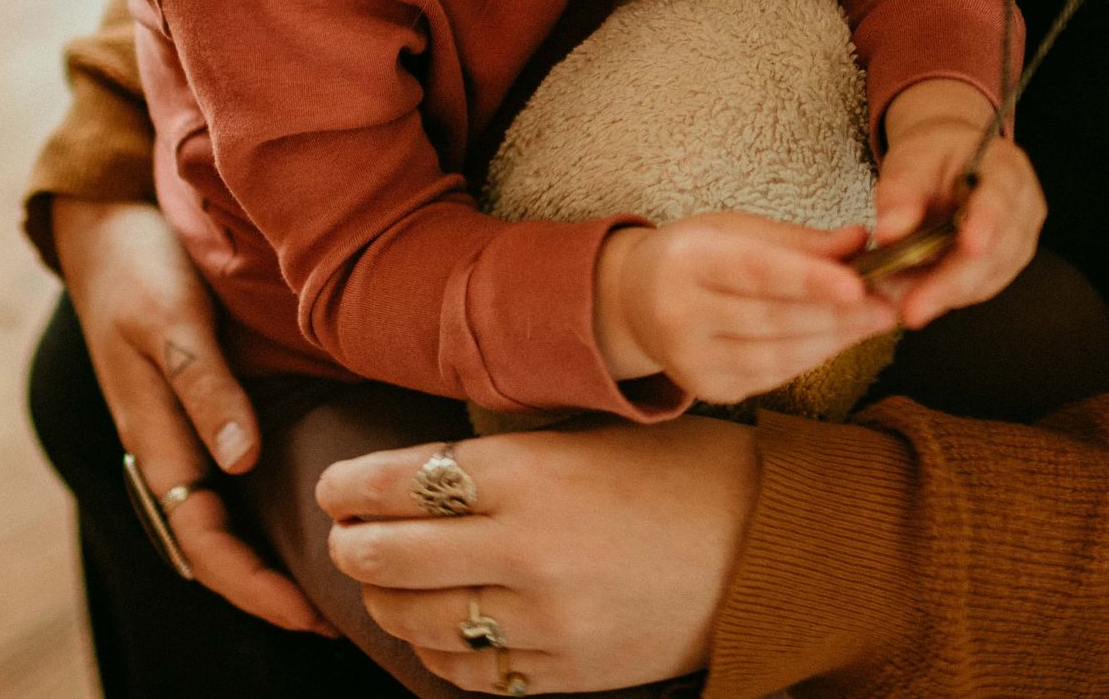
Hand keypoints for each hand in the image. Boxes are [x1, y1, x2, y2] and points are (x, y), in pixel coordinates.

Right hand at [51, 196, 336, 634]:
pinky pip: (227, 481)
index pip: (202, 539)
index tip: (309, 610)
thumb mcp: (170, 318)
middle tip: (339, 618)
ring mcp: (179, 431)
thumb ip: (204, 387)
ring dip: (267, 558)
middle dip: (267, 589)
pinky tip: (308, 511)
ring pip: (221, 520)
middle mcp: (167, 446)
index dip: (252, 583)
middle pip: (214, 545)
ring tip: (333, 580)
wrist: (104, 223)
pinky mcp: (196, 407)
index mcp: (154, 435)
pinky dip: (263, 512)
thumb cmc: (139, 267)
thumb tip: (239, 464)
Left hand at [317, 416, 756, 691]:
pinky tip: (435, 628)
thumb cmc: (685, 472)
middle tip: (344, 534)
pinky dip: (438, 651)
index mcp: (534, 473)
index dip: (353, 487)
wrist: (772, 548)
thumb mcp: (595, 435)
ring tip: (380, 581)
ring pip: (417, 621)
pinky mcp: (563, 673)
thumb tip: (420, 470)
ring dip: (383, 601)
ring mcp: (544, 621)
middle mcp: (527, 550)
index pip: (403, 482)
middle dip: (351, 545)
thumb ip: (509, 453)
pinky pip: (470, 672)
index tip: (336, 487)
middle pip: (390, 557)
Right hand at [595, 212, 896, 401]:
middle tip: (890, 302)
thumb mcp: (738, 230)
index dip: (810, 280)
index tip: (859, 285)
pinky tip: (839, 338)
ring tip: (876, 319)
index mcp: (686, 261)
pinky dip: (814, 356)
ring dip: (836, 339)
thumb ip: (800, 241)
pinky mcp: (707, 389)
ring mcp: (690, 360)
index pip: (756, 272)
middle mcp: (679, 315)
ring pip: (779, 355)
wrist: (635, 299)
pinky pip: (774, 375)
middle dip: (840, 315)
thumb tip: (860, 240)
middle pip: (774, 319)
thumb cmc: (696, 255)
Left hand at [871, 79, 1045, 329]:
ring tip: (906, 304)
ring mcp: (1019, 239)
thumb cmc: (934, 156)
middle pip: (998, 250)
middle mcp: (1022, 206)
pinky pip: (979, 287)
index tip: (970, 246)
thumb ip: (900, 191)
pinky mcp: (1003, 264)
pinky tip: (918, 300)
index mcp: (1005, 167)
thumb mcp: (911, 159)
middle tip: (914, 306)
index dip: (988, 222)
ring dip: (946, 295)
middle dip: (953, 282)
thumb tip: (889, 232)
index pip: (1001, 196)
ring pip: (990, 277)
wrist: (947, 162)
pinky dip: (947, 296)